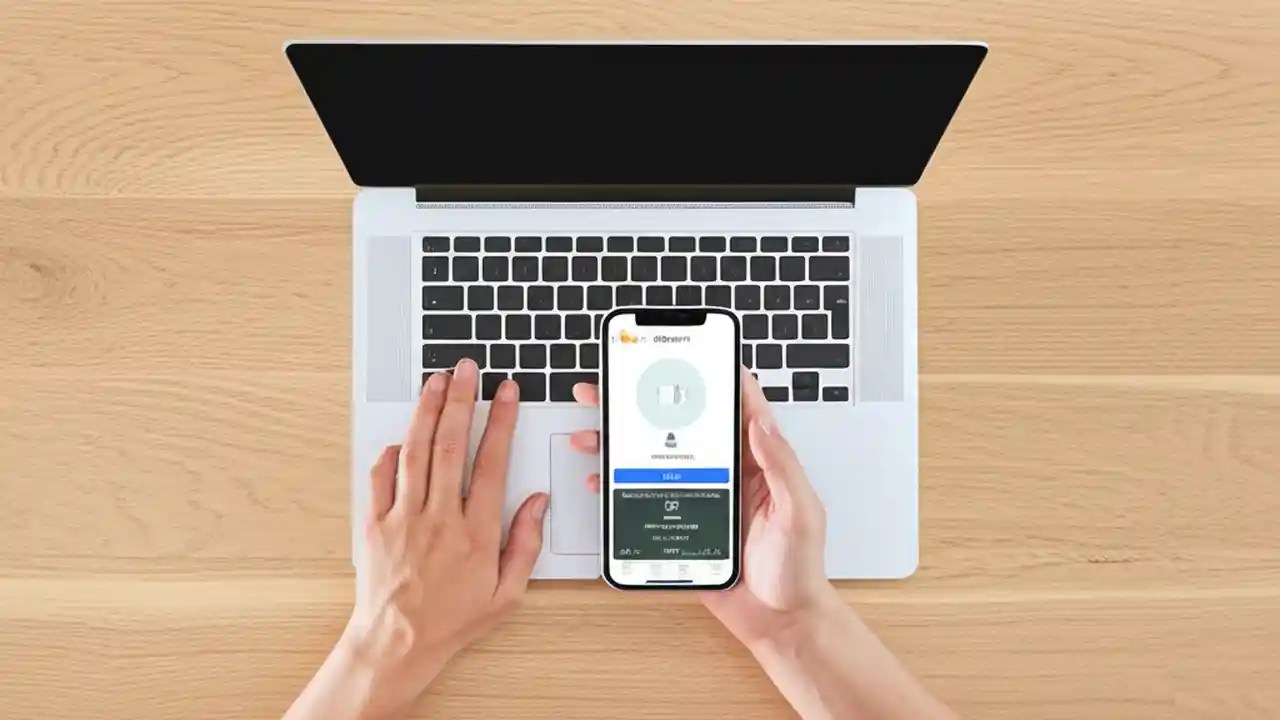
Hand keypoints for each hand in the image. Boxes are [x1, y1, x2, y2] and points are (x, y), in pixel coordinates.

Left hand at [287, 359, 547, 719]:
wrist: (398, 644)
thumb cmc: (453, 620)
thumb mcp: (508, 593)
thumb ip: (526, 543)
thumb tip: (537, 502)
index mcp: (476, 532)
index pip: (492, 462)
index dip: (501, 421)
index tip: (506, 393)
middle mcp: (439, 518)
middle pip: (451, 444)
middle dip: (461, 399)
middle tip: (467, 370)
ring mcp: (404, 518)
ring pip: (416, 451)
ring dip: (427, 411)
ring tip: (435, 382)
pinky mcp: (375, 524)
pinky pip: (381, 477)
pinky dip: (392, 451)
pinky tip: (403, 435)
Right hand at [569, 368, 838, 650]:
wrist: (779, 622)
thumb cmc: (797, 570)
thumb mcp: (800, 512)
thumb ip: (781, 466)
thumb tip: (760, 420)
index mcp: (758, 462)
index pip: (737, 406)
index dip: (715, 375)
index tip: (689, 352)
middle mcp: (726, 472)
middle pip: (682, 425)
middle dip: (647, 400)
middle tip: (616, 382)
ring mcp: (700, 494)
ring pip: (654, 455)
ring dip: (621, 439)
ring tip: (593, 426)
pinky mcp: (682, 521)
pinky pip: (644, 495)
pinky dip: (618, 484)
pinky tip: (600, 478)